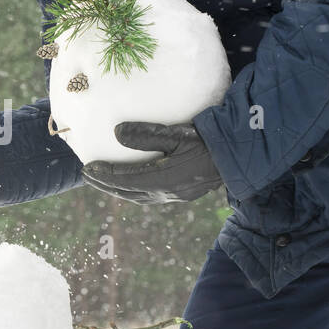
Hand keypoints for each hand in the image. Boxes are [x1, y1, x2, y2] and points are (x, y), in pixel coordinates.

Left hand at [82, 122, 223, 204]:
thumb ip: (147, 134)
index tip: (87, 168)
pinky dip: (136, 190)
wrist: (241, 157)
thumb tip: (116, 132)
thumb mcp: (178, 133)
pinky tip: (133, 182)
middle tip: (88, 176)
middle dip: (106, 185)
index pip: (125, 179)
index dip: (104, 175)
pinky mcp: (185, 193)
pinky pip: (152, 195)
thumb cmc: (210, 141)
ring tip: (105, 180)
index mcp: (163, 180)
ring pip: (140, 196)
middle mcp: (167, 193)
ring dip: (120, 190)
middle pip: (128, 192)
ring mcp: (177, 195)